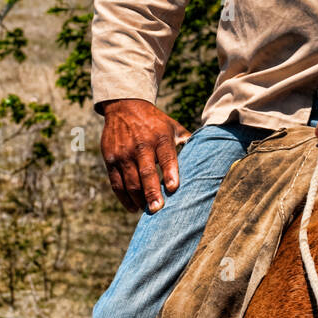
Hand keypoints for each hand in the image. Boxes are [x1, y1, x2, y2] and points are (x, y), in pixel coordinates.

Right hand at [98, 98, 191, 213]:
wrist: (125, 107)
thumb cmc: (155, 122)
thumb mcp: (172, 126)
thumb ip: (186, 141)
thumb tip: (208, 155)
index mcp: (160, 137)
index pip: (166, 156)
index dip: (170, 172)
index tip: (173, 188)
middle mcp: (141, 145)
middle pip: (146, 172)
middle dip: (152, 193)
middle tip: (158, 209)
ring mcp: (123, 153)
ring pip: (130, 181)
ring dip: (138, 199)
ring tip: (148, 210)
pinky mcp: (110, 159)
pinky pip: (116, 183)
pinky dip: (124, 198)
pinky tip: (133, 207)